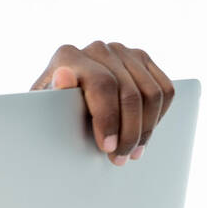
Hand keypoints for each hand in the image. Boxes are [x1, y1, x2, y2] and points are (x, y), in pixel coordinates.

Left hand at [31, 41, 173, 164]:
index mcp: (69, 56)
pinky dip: (158, 116)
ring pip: (151, 94)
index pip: (101, 85)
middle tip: (119, 158)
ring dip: (146, 129)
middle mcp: (98, 49)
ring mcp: (122, 52)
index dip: (108, 118)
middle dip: (128, 132)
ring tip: (132, 152)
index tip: (106, 147)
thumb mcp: (42, 109)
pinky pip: (165, 89)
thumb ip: (53, 97)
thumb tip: (64, 76)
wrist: (58, 99)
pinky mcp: (142, 59)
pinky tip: (144, 135)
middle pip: (129, 93)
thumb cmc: (48, 109)